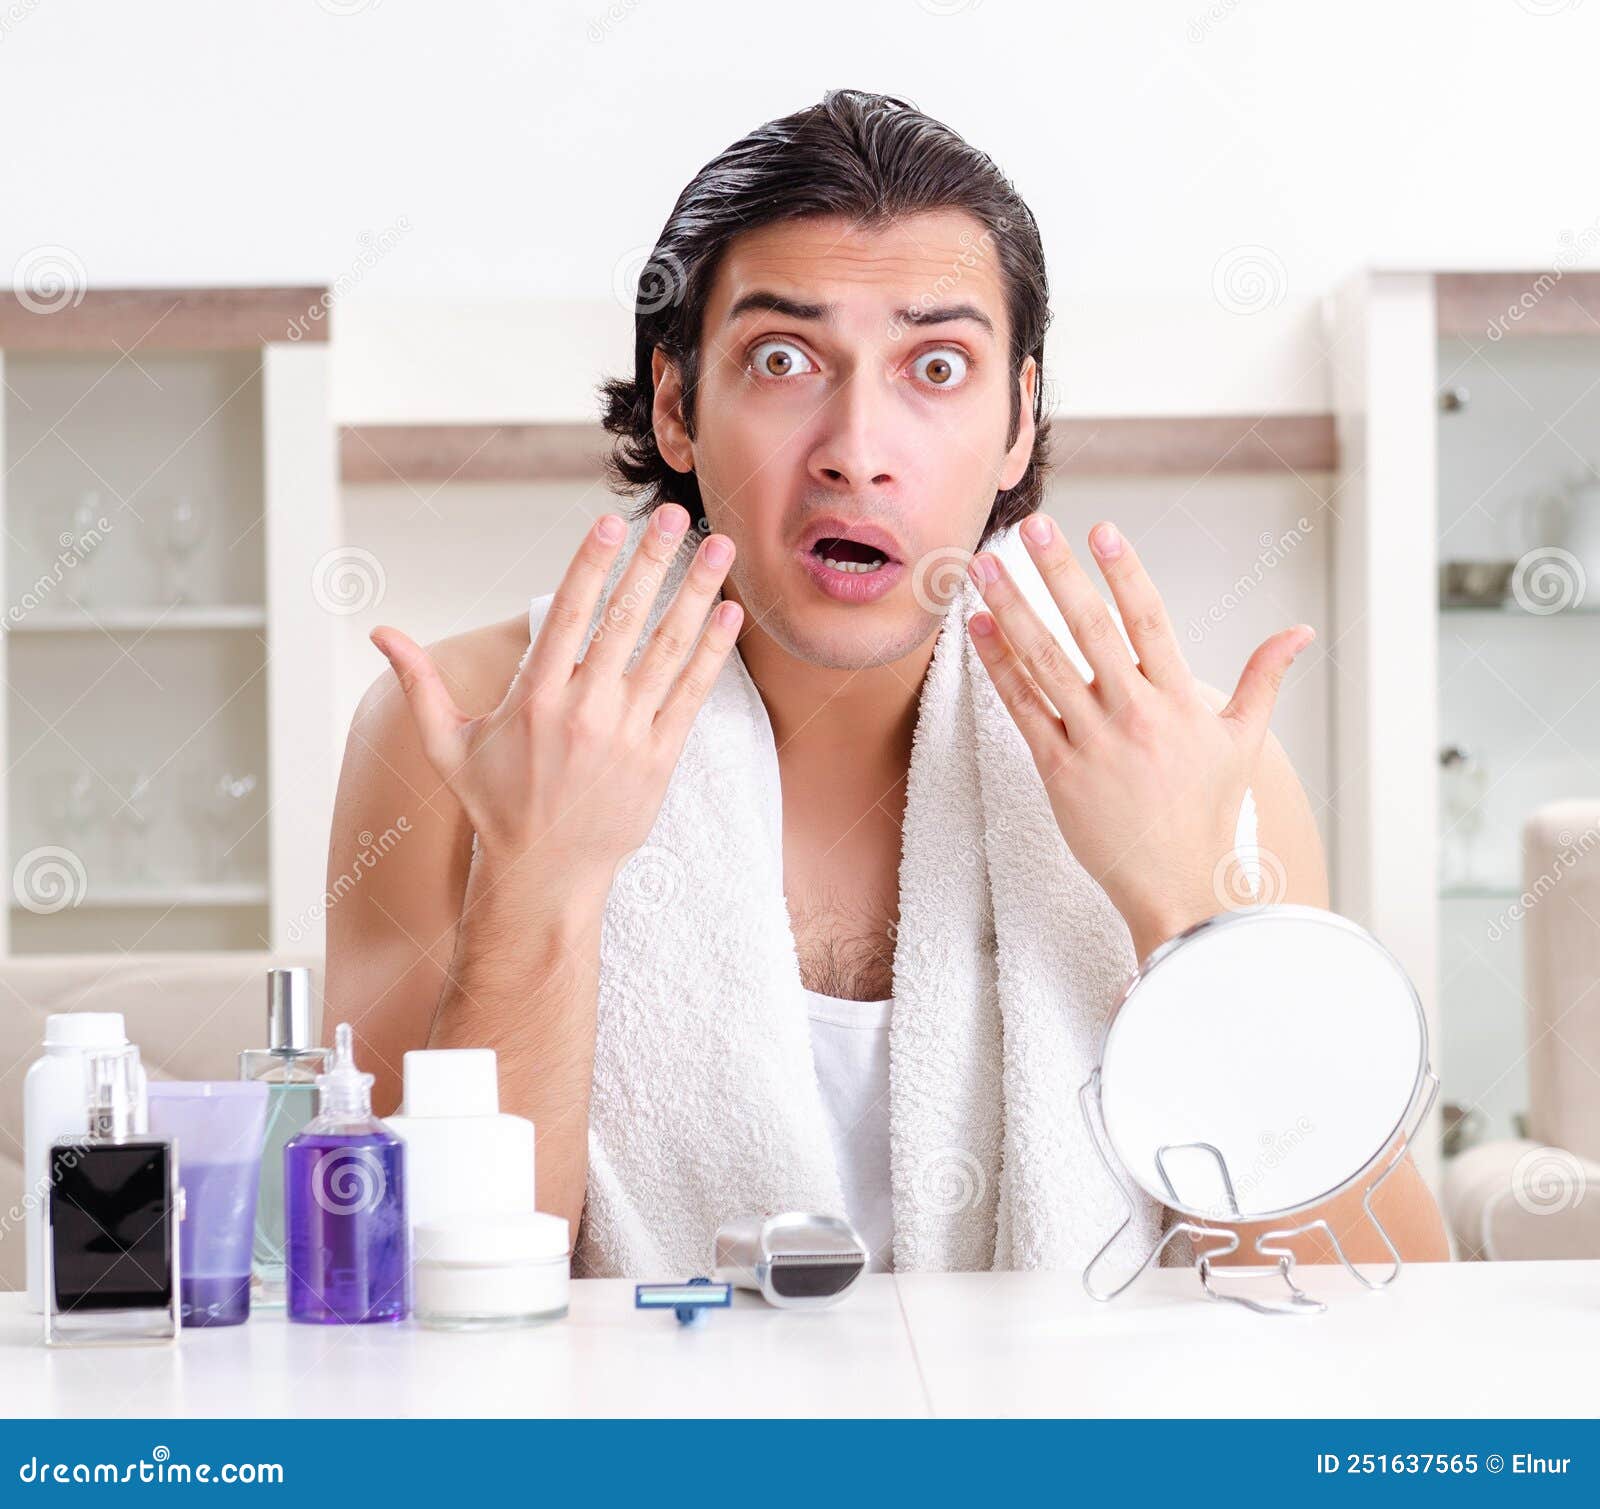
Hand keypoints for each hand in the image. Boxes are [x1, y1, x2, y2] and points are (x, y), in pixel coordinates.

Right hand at [370, 503, 741, 902]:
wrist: (545, 874)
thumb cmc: (494, 805)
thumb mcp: (447, 744)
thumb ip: (419, 683)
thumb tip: (378, 632)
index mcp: (535, 698)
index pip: (568, 614)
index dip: (592, 564)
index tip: (613, 522)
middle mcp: (585, 711)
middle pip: (625, 620)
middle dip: (655, 562)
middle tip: (679, 514)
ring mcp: (627, 734)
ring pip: (668, 650)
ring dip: (698, 594)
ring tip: (722, 546)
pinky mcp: (659, 758)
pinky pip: (691, 694)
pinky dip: (713, 652)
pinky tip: (730, 613)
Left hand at [965, 515, 1313, 959]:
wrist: (1177, 887)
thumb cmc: (1208, 811)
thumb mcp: (1244, 741)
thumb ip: (1265, 678)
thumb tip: (1300, 632)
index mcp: (1180, 700)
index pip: (1151, 620)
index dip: (1126, 572)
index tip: (1103, 530)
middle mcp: (1135, 714)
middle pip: (1090, 629)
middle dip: (1058, 572)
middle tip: (1033, 525)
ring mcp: (1093, 741)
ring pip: (1045, 662)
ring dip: (1012, 609)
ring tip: (983, 567)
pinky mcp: (1058, 770)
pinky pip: (1022, 708)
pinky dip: (999, 666)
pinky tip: (980, 627)